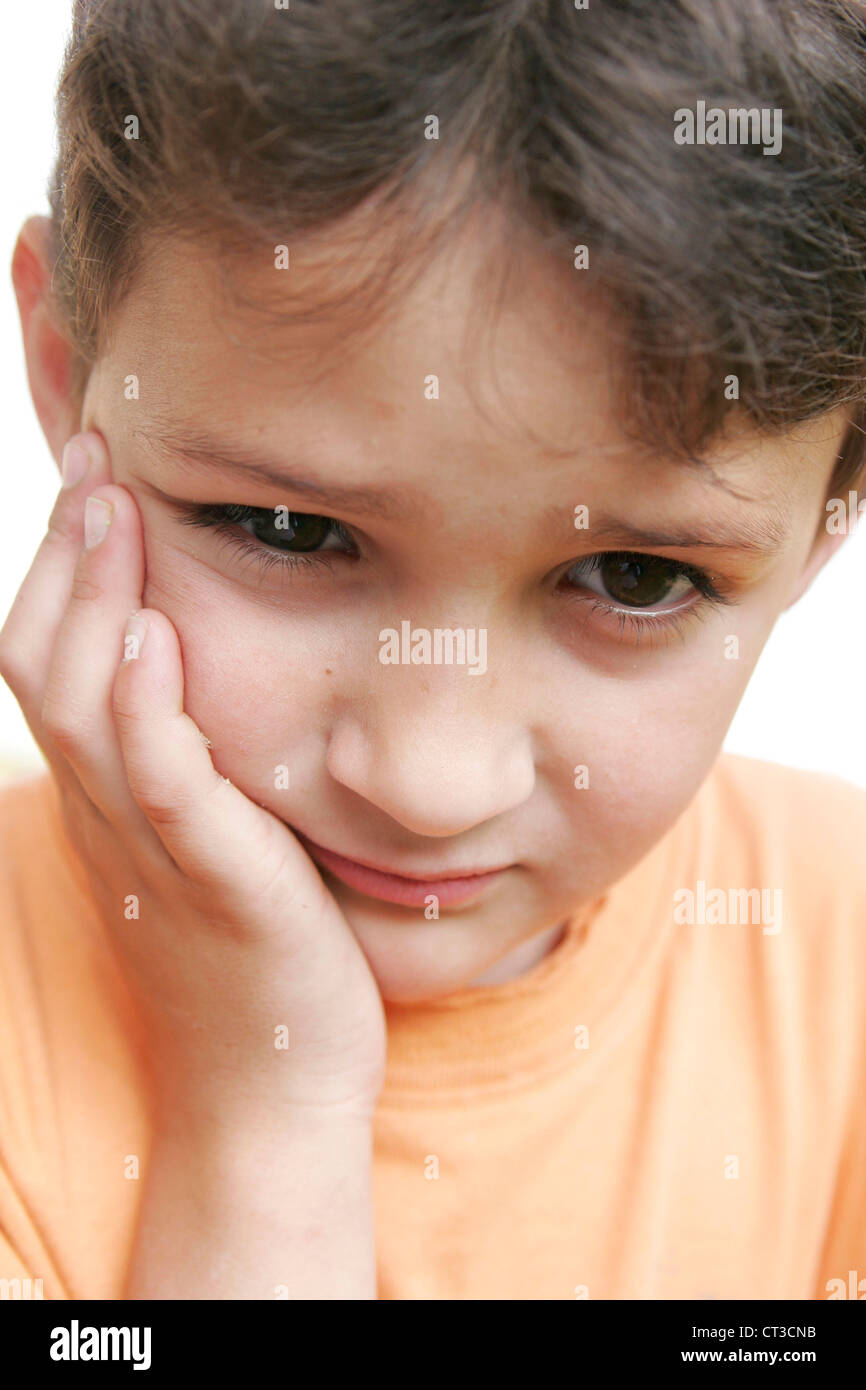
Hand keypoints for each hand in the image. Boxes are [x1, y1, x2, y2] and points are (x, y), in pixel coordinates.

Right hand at [0, 431, 386, 1123]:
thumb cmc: (259, 956)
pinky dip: (145, 706)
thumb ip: (197, 763)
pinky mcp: (213, 883)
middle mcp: (108, 817)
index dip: (62, 569)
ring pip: (83, 707)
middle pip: (45, 664)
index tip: (98, 476)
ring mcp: (150, 851)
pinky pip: (161, 783)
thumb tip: (213, 681)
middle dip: (67, 555)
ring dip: (91, 600)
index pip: (52, 664)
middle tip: (96, 458)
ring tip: (112, 507)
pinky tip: (150, 634)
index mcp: (108, 801)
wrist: (273, 1090)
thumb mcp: (212, 843)